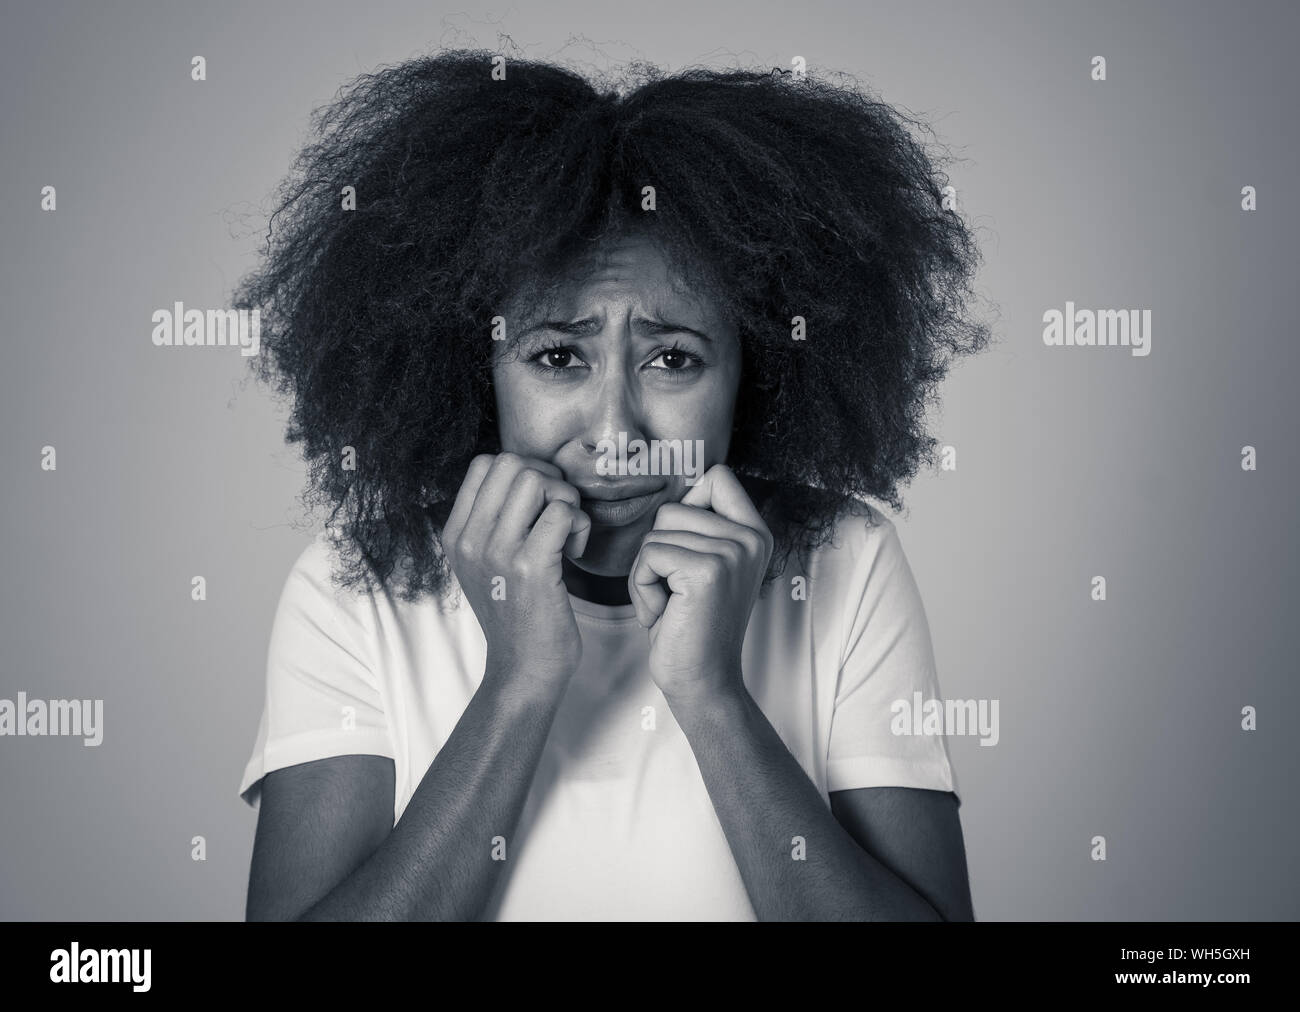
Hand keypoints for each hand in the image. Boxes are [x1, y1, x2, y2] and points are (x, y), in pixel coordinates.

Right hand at [442, 452, 590, 692]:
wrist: (523, 669)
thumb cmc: (516, 613)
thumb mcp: (485, 563)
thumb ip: (493, 521)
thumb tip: (530, 475)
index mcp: (455, 534)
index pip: (484, 463)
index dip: (523, 470)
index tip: (538, 504)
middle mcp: (470, 539)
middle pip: (512, 463)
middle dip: (548, 480)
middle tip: (558, 516)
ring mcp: (497, 552)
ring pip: (538, 480)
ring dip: (566, 500)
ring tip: (566, 534)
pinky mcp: (531, 568)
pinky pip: (563, 512)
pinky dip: (579, 524)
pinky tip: (575, 551)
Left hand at [627, 465, 773, 705]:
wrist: (702, 681)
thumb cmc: (692, 625)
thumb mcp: (706, 565)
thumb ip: (702, 525)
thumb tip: (681, 481)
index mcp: (755, 533)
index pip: (716, 476)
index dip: (686, 505)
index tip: (685, 551)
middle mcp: (751, 538)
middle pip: (672, 507)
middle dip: (657, 551)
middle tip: (676, 592)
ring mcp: (732, 553)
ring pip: (655, 533)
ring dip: (647, 573)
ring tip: (671, 604)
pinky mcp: (706, 571)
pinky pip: (648, 556)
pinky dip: (642, 587)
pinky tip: (665, 613)